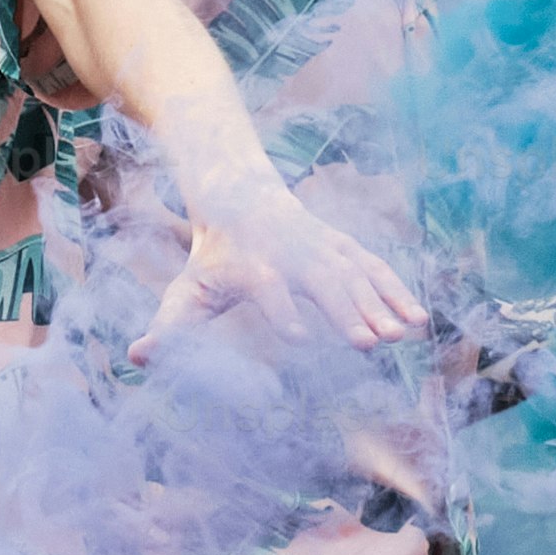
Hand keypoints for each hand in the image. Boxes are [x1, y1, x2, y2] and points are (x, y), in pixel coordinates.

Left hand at [136, 178, 425, 364]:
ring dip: (380, 304)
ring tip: (402, 336)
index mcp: (253, 266)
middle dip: (346, 311)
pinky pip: (375, 268)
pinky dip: (397, 291)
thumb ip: (168, 327)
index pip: (268, 289)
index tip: (297, 339)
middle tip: (370, 344)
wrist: (240, 196)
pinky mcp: (344, 247)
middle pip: (322, 282)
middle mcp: (292, 254)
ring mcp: (323, 247)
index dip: (282, 311)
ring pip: (355, 275)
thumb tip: (137, 358)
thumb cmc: (212, 257)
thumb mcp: (187, 289)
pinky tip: (418, 319)